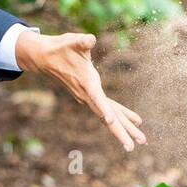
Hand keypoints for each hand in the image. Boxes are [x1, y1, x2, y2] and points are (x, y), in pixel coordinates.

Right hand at [14, 31, 145, 150]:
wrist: (45, 58)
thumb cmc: (61, 48)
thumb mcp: (71, 41)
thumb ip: (82, 41)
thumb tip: (90, 39)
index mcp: (85, 82)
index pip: (96, 98)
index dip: (103, 108)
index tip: (111, 120)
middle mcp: (87, 95)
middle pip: (106, 116)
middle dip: (120, 131)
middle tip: (133, 146)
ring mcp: (89, 97)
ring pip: (109, 116)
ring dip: (124, 129)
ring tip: (141, 140)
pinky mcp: (91, 95)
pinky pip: (109, 109)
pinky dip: (122, 116)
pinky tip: (134, 121)